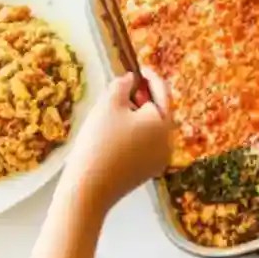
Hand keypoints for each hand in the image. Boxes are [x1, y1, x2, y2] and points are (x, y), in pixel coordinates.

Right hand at [57, 71, 172, 210]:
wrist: (89, 188)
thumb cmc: (99, 141)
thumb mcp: (107, 105)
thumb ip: (122, 85)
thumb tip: (130, 79)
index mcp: (163, 121)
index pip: (162, 91)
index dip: (150, 77)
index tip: (138, 69)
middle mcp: (168, 140)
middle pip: (160, 111)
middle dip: (145, 98)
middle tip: (126, 89)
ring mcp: (161, 158)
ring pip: (154, 129)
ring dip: (140, 116)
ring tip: (119, 111)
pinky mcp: (149, 171)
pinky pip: (148, 145)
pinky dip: (138, 134)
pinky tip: (118, 134)